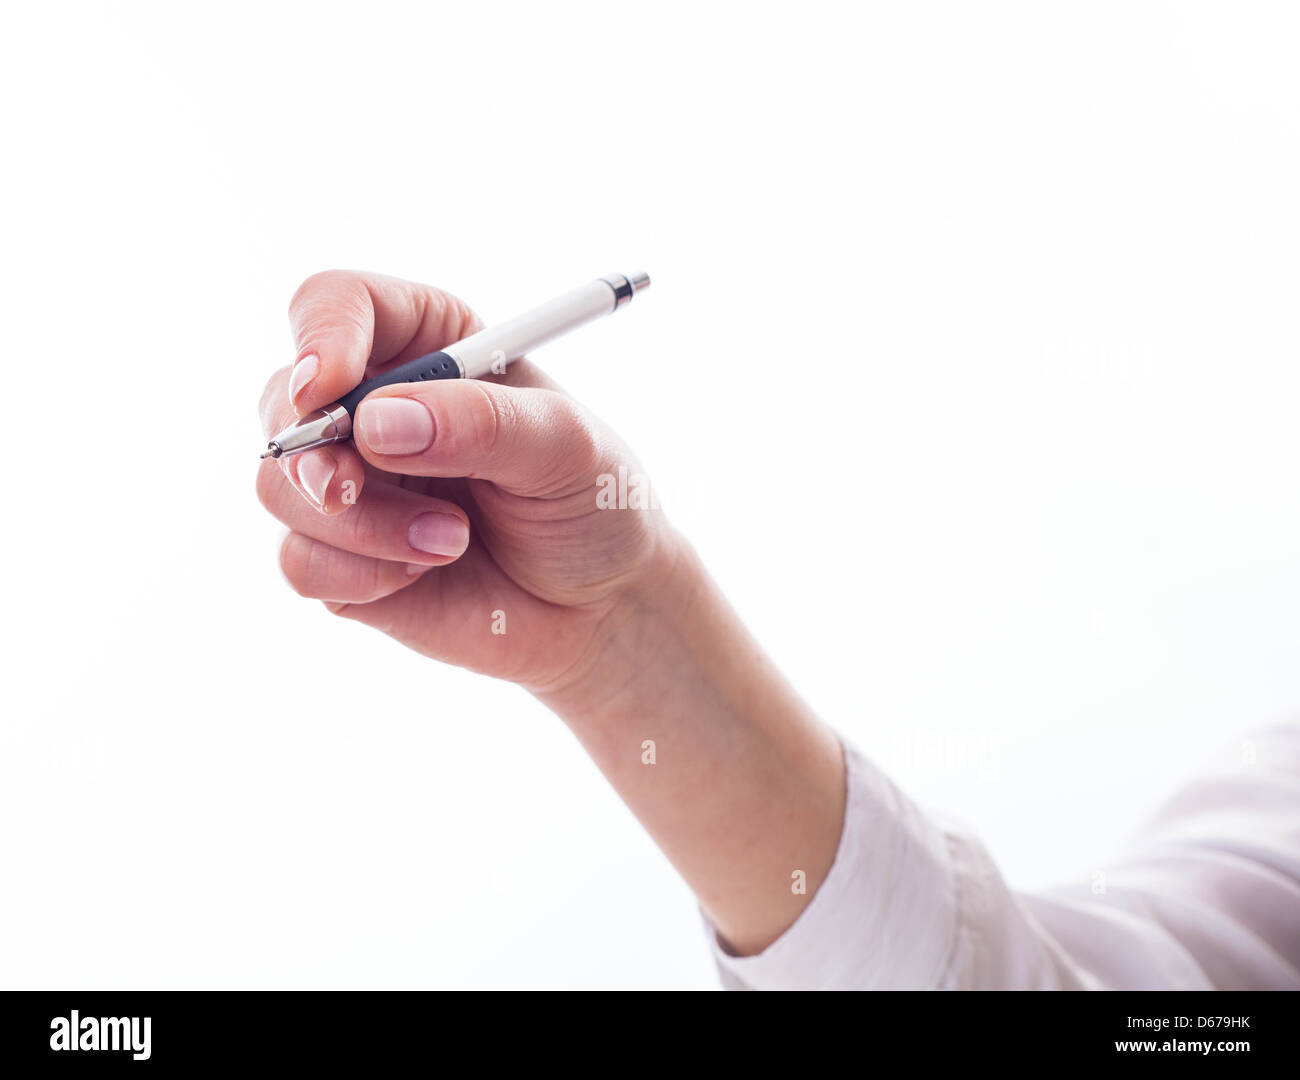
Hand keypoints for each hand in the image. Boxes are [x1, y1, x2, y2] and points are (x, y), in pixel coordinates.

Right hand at [256, 270, 678, 695]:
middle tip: (350, 487)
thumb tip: (376, 423)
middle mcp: (375, 406)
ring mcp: (351, 483)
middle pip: (283, 398)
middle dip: (314, 451)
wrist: (603, 606)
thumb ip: (481, 422)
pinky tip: (426, 573)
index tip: (326, 388)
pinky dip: (361, 576)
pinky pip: (300, 562)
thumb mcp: (565, 447)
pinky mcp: (342, 557)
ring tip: (452, 540)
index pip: (337, 304)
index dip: (319, 337)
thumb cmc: (594, 504)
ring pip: (280, 487)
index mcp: (428, 345)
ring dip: (362, 525)